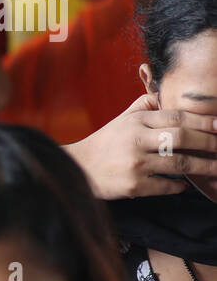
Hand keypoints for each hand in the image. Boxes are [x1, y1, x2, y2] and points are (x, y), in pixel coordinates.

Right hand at [65, 93, 216, 198]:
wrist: (78, 168)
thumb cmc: (104, 144)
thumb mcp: (121, 120)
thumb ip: (143, 106)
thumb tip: (164, 94)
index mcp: (136, 122)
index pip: (177, 117)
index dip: (203, 120)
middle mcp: (136, 140)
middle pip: (183, 138)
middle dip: (210, 143)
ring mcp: (135, 163)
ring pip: (180, 163)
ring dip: (204, 166)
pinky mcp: (133, 185)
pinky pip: (167, 185)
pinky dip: (180, 186)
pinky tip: (186, 185)